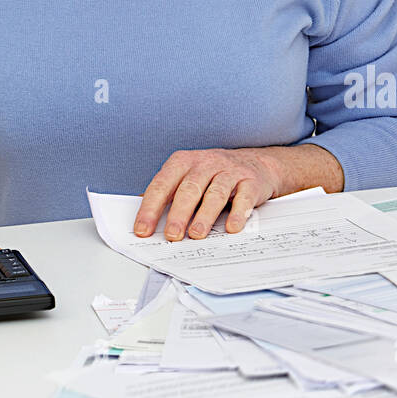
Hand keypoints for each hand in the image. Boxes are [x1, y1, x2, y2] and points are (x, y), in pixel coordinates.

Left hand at [133, 149, 280, 240]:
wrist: (254, 162)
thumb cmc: (212, 174)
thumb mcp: (186, 176)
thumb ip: (166, 194)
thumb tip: (143, 218)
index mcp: (183, 162)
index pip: (162, 185)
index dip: (150, 208)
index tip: (143, 230)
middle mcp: (205, 164)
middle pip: (189, 189)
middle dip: (178, 214)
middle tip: (172, 235)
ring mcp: (229, 171)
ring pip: (215, 193)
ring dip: (205, 216)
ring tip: (196, 234)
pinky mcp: (250, 182)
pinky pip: (244, 197)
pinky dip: (238, 213)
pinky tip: (232, 227)